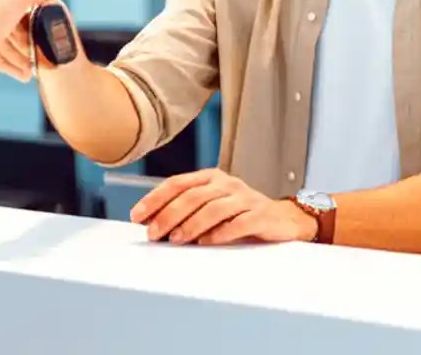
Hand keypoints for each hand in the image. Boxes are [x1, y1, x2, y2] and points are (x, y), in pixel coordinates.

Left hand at [129, 168, 316, 245]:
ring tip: (176, 239)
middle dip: (168, 215)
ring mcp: (245, 198)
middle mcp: (227, 184)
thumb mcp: (211, 206)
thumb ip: (185, 210)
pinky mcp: (261, 215)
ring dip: (190, 225)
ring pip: (213, 208)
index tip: (137, 215)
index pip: (177, 183)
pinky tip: (206, 242)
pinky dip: (220, 233)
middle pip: (193, 196)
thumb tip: (149, 223)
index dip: (155, 199)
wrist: (283, 220)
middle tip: (153, 233)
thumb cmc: (240, 214)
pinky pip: (238, 222)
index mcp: (211, 177)